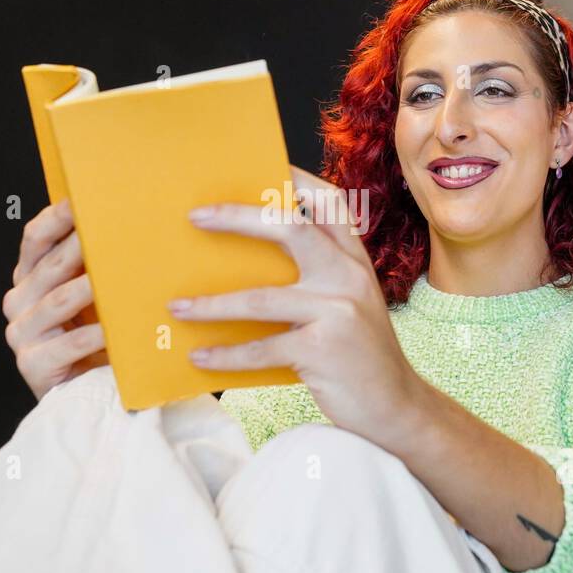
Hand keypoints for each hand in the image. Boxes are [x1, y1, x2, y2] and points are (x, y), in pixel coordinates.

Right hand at [2, 199, 107, 401]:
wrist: (77, 395)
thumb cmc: (89, 337)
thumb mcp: (85, 298)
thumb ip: (90, 266)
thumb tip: (127, 224)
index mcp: (27, 279)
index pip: (35, 239)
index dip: (56, 217)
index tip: (82, 199)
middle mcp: (18, 302)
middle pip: (50, 266)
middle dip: (80, 246)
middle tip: (111, 229)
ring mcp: (21, 334)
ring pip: (59, 301)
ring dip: (90, 286)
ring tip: (118, 273)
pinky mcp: (33, 365)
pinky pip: (70, 344)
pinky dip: (96, 334)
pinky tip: (120, 326)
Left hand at [168, 166, 425, 448]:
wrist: (396, 406)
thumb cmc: (359, 354)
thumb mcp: (346, 305)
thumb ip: (314, 279)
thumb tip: (242, 265)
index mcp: (354, 260)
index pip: (329, 203)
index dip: (295, 180)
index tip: (258, 165)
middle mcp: (348, 276)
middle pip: (290, 228)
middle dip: (238, 218)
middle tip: (196, 217)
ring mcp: (337, 311)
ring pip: (260, 298)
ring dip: (211, 304)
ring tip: (176, 307)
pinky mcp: (322, 349)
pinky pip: (261, 348)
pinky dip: (226, 355)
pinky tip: (199, 357)